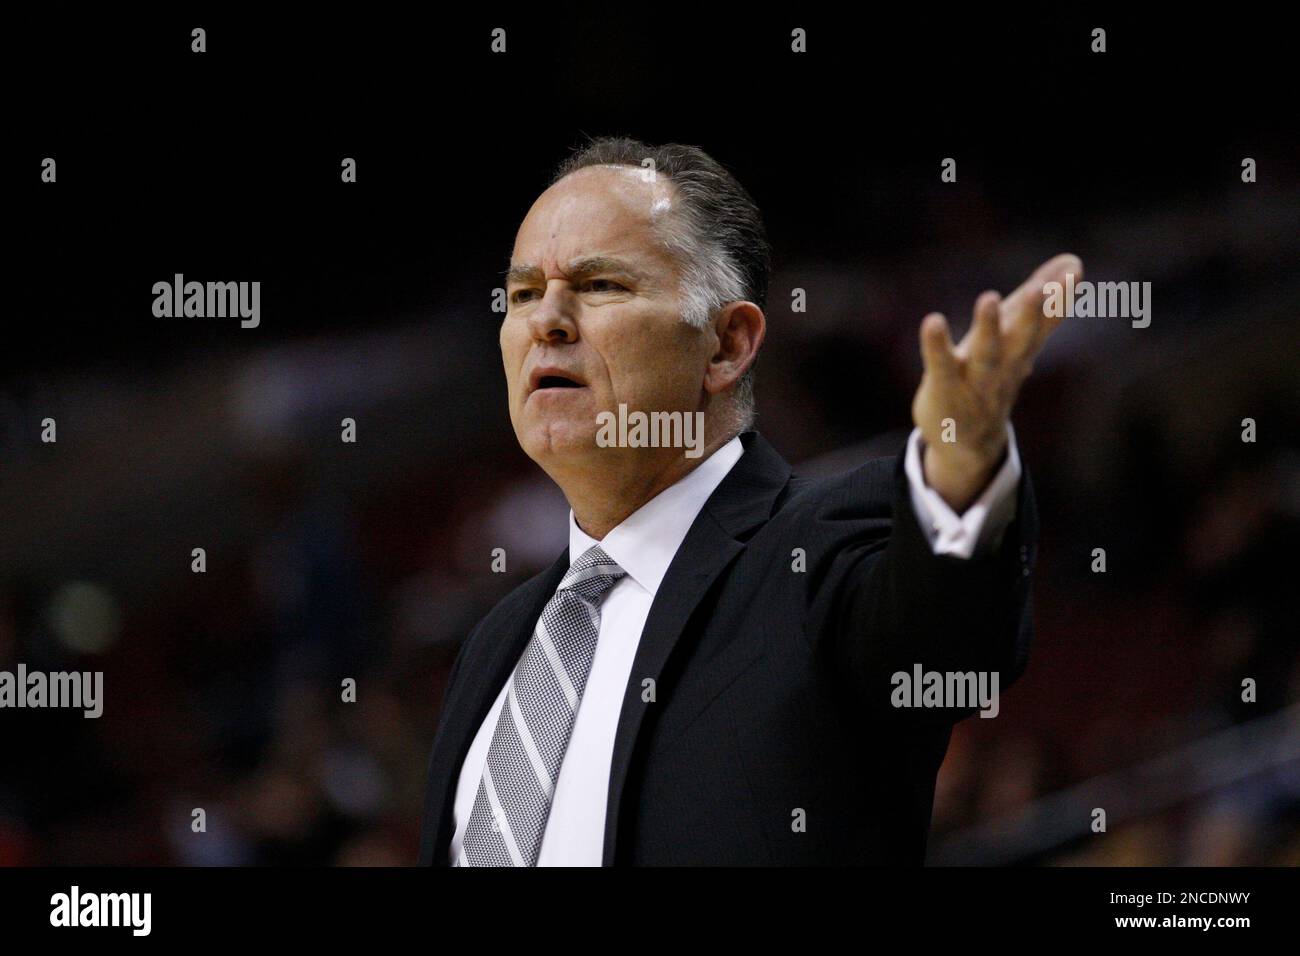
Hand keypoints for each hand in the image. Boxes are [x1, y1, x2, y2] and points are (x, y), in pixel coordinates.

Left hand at [911, 253, 1082, 511]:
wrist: (969, 444)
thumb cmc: (994, 379)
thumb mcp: (1020, 339)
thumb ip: (1042, 303)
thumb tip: (1074, 261)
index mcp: (1021, 349)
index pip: (1044, 321)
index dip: (1059, 297)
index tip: (1074, 268)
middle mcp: (1003, 364)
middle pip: (1021, 337)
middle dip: (1032, 313)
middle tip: (1041, 288)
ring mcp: (975, 378)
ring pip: (986, 353)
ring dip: (989, 327)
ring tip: (990, 298)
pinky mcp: (944, 387)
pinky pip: (942, 365)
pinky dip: (936, 345)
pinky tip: (933, 321)